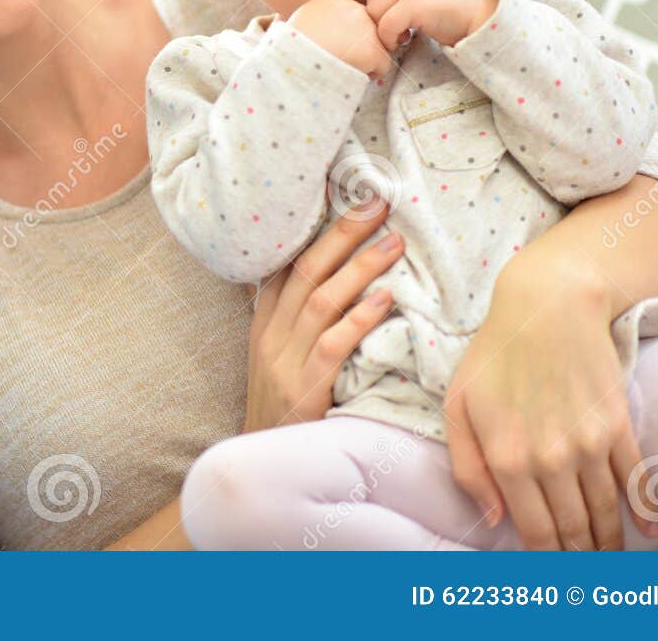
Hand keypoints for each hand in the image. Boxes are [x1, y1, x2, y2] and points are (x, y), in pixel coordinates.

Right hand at [243, 201, 403, 430]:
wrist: (262, 462)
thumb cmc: (281, 406)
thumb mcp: (276, 356)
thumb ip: (295, 319)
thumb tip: (325, 278)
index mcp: (264, 321)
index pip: (285, 262)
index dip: (312, 228)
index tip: (343, 196)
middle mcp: (271, 333)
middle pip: (306, 271)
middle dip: (343, 234)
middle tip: (378, 204)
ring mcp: (285, 359)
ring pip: (321, 300)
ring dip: (360, 268)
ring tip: (394, 244)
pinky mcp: (305, 387)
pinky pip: (333, 344)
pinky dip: (359, 318)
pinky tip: (385, 299)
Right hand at [289, 0, 393, 78]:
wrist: (297, 62)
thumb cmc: (293, 47)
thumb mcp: (301, 21)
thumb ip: (321, 16)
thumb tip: (330, 28)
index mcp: (330, 0)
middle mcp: (353, 9)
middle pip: (367, 23)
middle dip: (362, 38)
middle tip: (342, 51)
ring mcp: (368, 28)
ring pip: (379, 45)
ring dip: (367, 57)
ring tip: (346, 64)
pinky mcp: (376, 50)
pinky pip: (383, 65)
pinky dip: (371, 72)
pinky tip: (354, 72)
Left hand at [364, 0, 498, 48]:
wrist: (483, 17)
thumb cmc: (452, 11)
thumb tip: (368, 5)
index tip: (367, 0)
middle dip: (376, 18)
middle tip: (393, 31)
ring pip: (374, 12)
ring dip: (382, 30)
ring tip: (400, 37)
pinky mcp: (414, 4)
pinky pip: (386, 25)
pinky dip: (390, 38)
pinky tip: (404, 40)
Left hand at [443, 264, 654, 549]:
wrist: (545, 309)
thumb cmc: (492, 357)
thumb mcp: (457, 407)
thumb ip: (467, 468)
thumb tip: (493, 520)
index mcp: (507, 458)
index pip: (533, 530)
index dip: (544, 560)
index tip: (549, 578)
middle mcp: (551, 459)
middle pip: (572, 528)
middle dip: (577, 559)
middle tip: (580, 577)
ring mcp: (589, 445)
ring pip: (604, 512)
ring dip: (608, 543)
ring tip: (607, 563)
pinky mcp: (617, 427)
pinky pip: (636, 480)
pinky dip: (644, 511)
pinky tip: (647, 533)